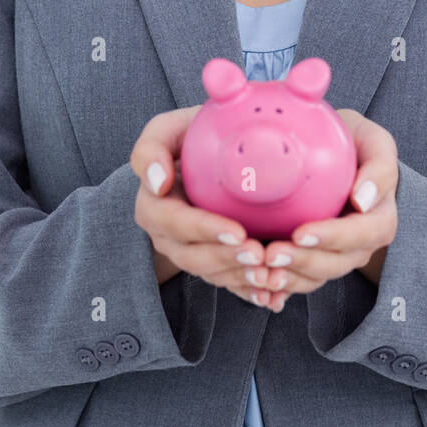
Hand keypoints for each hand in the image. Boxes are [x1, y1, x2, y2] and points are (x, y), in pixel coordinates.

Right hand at [130, 106, 280, 308]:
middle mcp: (167, 237)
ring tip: (271, 276)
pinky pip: (229, 284)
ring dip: (241, 279)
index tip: (238, 231)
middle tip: (261, 256)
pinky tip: (275, 296)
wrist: (207, 154)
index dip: (205, 231)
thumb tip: (157, 181)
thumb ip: (152, 146)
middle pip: (194, 258)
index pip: (176, 224)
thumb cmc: (190, 136)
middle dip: (228, 259)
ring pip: (213, 275)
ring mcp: (190, 254)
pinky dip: (251, 292)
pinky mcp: (213, 263)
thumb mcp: (167, 130)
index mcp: (154, 206)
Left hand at [249, 109, 398, 310]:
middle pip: (335, 264)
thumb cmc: (356, 144)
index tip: (300, 233)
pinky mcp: (312, 261)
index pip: (361, 235)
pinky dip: (278, 286)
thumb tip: (363, 199)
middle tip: (271, 254)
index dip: (332, 238)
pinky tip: (257, 283)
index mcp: (379, 219)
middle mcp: (360, 245)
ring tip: (260, 269)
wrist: (334, 151)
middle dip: (302, 262)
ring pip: (315, 277)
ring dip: (287, 277)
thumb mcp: (375, 143)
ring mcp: (336, 257)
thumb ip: (379, 167)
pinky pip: (298, 280)